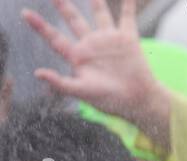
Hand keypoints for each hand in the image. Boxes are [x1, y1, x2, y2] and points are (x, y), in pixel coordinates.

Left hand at [24, 0, 166, 138]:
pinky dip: (128, 7)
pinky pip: (127, 19)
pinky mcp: (128, 40)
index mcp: (78, 57)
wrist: (138, 102)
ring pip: (99, 15)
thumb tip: (37, 73)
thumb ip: (61, 83)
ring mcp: (109, 41)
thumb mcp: (82, 93)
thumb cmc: (111, 101)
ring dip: (95, 2)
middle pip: (74, 21)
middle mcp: (92, 46)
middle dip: (63, 6)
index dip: (40, 26)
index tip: (25, 13)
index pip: (55, 38)